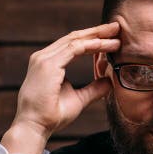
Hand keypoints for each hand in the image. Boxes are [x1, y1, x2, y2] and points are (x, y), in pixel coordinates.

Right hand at [3, 22, 120, 153]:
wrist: (35, 127)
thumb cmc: (52, 116)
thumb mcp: (78, 99)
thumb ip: (93, 89)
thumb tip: (109, 81)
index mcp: (49, 63)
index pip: (73, 45)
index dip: (93, 39)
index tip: (111, 37)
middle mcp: (44, 57)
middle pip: (74, 38)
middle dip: (97, 32)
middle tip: (117, 27)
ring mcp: (44, 59)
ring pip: (75, 40)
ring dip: (97, 37)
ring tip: (116, 34)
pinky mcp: (48, 64)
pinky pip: (74, 49)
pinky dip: (90, 46)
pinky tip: (105, 45)